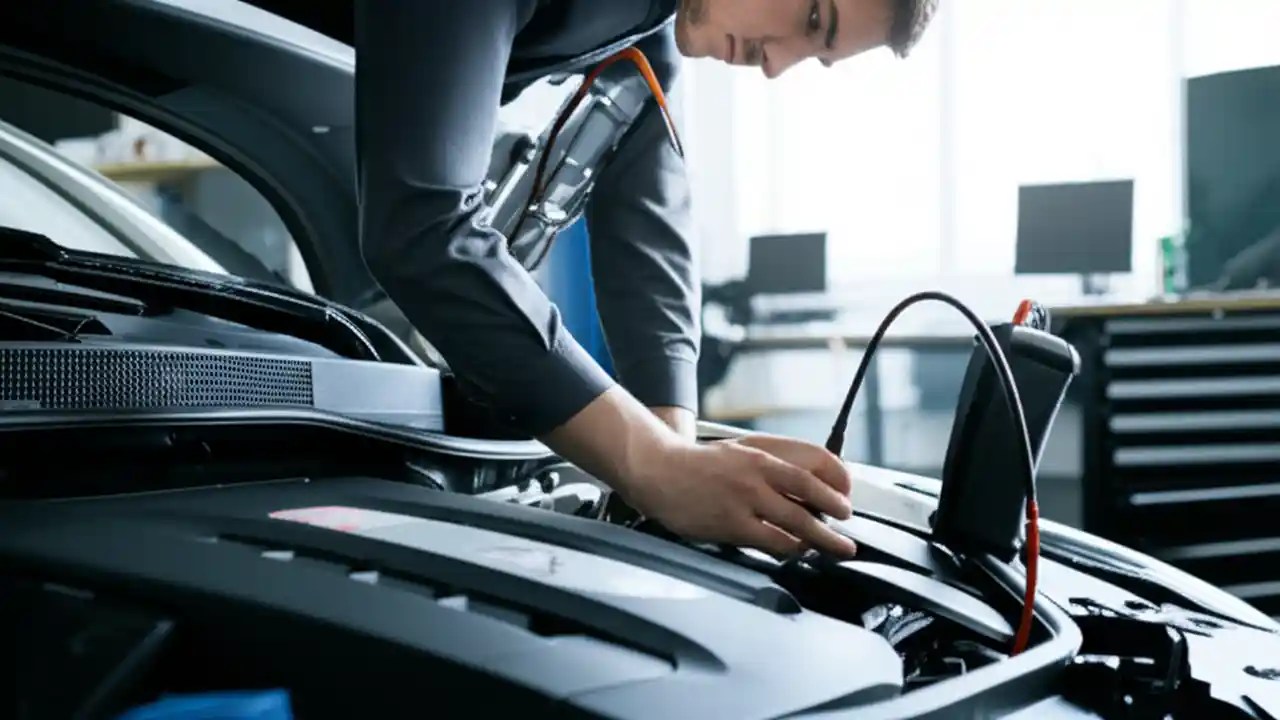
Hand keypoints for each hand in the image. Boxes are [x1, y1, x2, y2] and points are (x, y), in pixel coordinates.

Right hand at [541, 388, 856, 559]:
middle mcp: (757, 472)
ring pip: (798, 521)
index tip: (847, 490)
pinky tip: (799, 551)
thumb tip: (805, 484)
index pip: (814, 460)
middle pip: (811, 491)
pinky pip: (773, 541)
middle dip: (836, 509)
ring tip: (838, 547)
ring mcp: (746, 499)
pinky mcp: (733, 524)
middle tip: (847, 520)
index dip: (837, 478)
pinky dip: (792, 548)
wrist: (659, 472)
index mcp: (761, 452)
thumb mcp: (739, 451)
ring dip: (824, 537)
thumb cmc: (698, 465)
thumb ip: (770, 465)